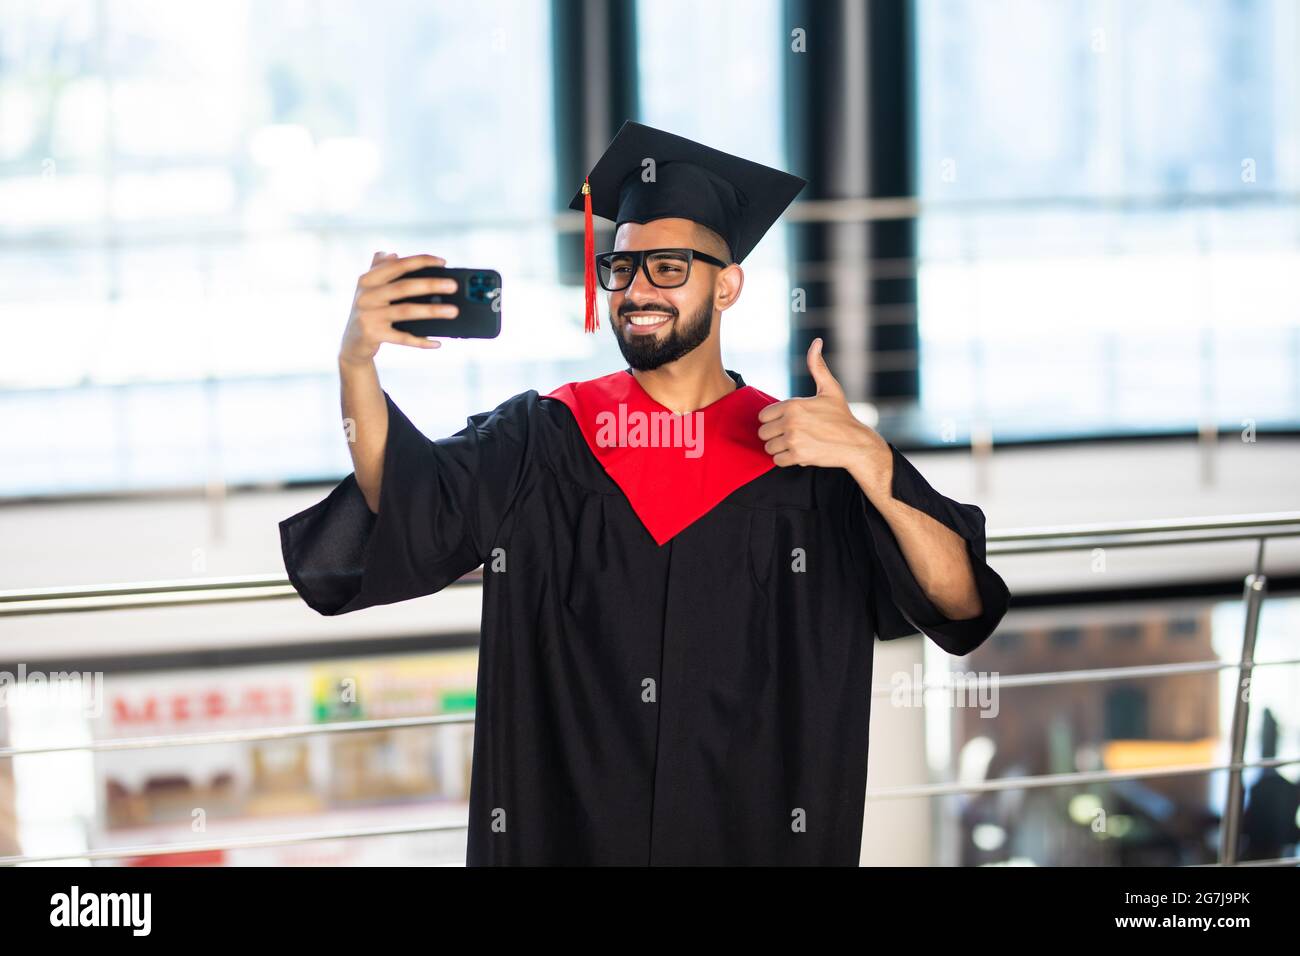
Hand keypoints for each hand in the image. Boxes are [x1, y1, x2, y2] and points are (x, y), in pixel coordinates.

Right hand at [338, 251, 459, 366]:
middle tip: (453, 286)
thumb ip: (378, 269)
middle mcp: (366, 295)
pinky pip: (402, 338)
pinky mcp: (373, 335)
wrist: (351, 343)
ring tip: (453, 311)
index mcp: (368, 279)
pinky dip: (421, 341)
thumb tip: (393, 253)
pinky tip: (437, 342)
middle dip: (431, 285)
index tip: (443, 262)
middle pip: (404, 286)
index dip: (421, 261)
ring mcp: (369, 316)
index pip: (398, 265)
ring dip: (432, 311)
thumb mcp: (368, 289)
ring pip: (406, 311)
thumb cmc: (367, 311)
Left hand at [756, 338, 893, 496]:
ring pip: (768, 447)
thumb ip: (817, 366)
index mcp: (793, 404)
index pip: (763, 416)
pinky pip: (777, 460)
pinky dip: (785, 459)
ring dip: (779, 448)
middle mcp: (791, 421)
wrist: (855, 444)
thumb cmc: (841, 416)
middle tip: (790, 434)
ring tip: (795, 444)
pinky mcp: (798, 456)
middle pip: (762, 432)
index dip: (773, 420)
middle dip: (774, 435)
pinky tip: (798, 453)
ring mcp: (793, 439)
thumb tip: (816, 341)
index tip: (786, 422)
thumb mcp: (830, 389)